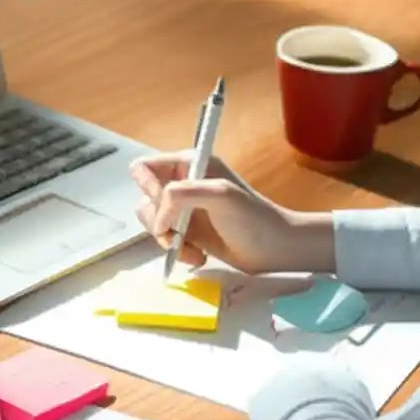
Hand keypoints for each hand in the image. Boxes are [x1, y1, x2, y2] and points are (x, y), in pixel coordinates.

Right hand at [129, 151, 335, 274]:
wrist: (274, 249)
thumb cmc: (253, 218)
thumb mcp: (220, 196)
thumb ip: (181, 195)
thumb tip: (158, 219)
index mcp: (189, 164)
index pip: (145, 168)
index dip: (147, 187)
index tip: (164, 208)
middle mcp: (182, 183)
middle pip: (145, 197)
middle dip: (157, 220)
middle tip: (177, 231)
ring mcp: (183, 209)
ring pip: (151, 221)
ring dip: (166, 239)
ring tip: (190, 249)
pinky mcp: (186, 231)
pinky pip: (165, 240)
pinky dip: (176, 251)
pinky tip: (197, 255)